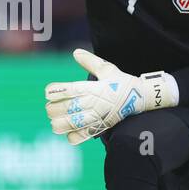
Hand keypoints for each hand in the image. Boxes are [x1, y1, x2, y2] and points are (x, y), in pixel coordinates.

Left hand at [44, 48, 177, 144]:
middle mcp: (94, 103)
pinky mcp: (101, 127)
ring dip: (59, 124)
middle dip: (53, 109)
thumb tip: (75, 52)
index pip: (71, 90)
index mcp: (94, 88)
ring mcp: (97, 117)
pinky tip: (67, 133)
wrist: (140, 98)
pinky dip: (73, 137)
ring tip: (54, 122)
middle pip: (68, 108)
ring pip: (73, 124)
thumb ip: (90, 61)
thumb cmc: (121, 82)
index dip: (57, 91)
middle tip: (49, 108)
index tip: (47, 92)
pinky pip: (84, 136)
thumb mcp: (107, 69)